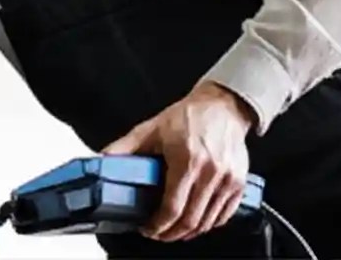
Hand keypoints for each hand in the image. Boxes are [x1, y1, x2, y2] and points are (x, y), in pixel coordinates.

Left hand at [101, 82, 255, 242]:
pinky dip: (209, 223)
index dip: (159, 225)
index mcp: (186, 160)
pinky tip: (196, 220)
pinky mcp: (239, 182)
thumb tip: (101, 160)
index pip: (173, 207)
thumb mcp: (150, 130)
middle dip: (172, 233)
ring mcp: (227, 179)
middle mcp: (210, 172)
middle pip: (191, 219)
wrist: (221, 107)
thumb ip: (124, 148)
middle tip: (159, 233)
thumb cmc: (187, 117)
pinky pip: (225, 214)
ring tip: (174, 229)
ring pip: (208, 221)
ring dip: (190, 231)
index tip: (149, 228)